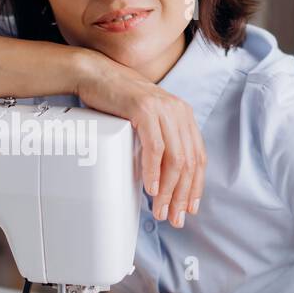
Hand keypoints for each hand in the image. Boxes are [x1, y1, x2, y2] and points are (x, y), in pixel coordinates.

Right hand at [73, 52, 205, 227]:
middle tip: (174, 218)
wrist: (95, 74)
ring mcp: (163, 109)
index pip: (198, 157)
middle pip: (189, 162)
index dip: (195, 186)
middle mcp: (178, 111)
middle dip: (182, 195)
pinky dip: (154, 171)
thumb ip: (160, 141)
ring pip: (176, 159)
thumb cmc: (116, 100)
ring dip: (169, 190)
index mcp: (183, 115)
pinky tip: (152, 189)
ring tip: (161, 210)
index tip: (188, 208)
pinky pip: (155, 147)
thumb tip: (163, 177)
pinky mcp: (144, 110)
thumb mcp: (146, 121)